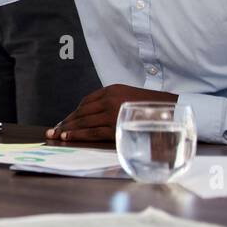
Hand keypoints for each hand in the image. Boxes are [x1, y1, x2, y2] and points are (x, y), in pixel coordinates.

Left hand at [47, 84, 179, 142]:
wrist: (173, 111)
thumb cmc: (152, 107)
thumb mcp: (129, 97)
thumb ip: (113, 103)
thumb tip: (95, 115)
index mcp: (112, 90)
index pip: (86, 102)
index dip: (74, 113)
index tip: (65, 120)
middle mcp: (109, 99)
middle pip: (81, 111)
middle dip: (67, 121)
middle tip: (54, 130)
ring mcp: (112, 112)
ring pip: (84, 121)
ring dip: (68, 129)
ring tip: (57, 135)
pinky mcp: (116, 126)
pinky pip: (92, 131)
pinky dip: (78, 134)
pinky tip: (68, 137)